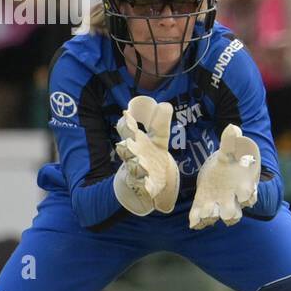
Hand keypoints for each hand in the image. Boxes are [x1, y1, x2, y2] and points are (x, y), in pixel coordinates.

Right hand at [112, 96, 179, 215]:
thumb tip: (165, 104)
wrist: (142, 182)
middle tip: (127, 142)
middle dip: (127, 146)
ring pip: (133, 167)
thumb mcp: (158, 139)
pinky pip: (142, 186)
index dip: (126, 124)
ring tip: (139, 163)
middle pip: (126, 149)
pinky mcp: (143, 186)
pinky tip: (146, 185)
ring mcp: (136, 171)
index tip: (126, 115)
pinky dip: (143, 185)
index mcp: (135, 141)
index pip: (127, 130)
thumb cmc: (149, 155)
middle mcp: (133, 155)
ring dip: (135, 165)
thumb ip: (160, 123)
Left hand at [189, 124, 262, 228]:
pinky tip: (193, 221)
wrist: (220, 173)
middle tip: (220, 209)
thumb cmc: (230, 164)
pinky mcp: (203, 207)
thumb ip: (230, 142)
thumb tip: (233, 127)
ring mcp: (217, 205)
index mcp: (242, 188)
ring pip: (218, 218)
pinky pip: (201, 220)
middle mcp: (231, 201)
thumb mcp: (229, 152)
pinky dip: (197, 222)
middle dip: (228, 213)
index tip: (243, 195)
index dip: (247, 197)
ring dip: (211, 217)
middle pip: (234, 214)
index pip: (249, 197)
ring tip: (205, 214)